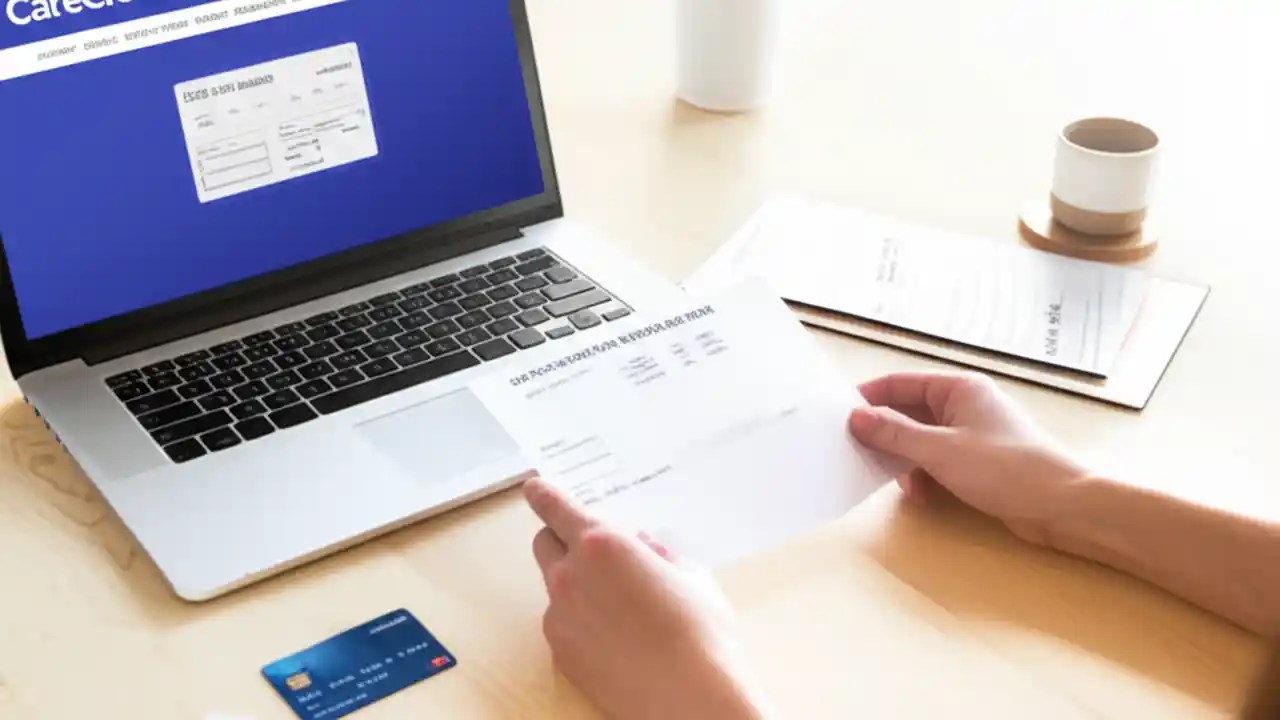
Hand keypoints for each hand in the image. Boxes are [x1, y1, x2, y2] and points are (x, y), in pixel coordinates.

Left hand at [524, 479, 770, 719]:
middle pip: (544, 543)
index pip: (555, 508)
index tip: (533, 488)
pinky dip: (580, 621)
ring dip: (575, 584)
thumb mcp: (692, 575)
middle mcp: (570, 576)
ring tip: (620, 608)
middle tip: (595, 553)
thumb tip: (643, 548)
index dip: (543, 495)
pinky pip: (563, 623)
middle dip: (562, 539)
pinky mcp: (560, 653)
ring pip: (556, 587)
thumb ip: (658, 553)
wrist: (690, 698)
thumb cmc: (700, 631)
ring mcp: (559, 617)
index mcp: (602, 544)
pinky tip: (617, 639)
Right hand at [847, 372, 1087, 542]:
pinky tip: (922, 496)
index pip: (901, 383)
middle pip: (909, 412)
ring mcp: (973, 434)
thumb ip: (894, 433)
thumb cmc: (1005, 468)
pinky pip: (938, 461)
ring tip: (894, 482)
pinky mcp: (979, 462)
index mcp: (959, 388)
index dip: (869, 398)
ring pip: (921, 440)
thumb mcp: (940, 450)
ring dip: (904, 460)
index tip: (839, 419)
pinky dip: (924, 475)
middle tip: (856, 454)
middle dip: (885, 435)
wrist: (1063, 505)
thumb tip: (855, 417)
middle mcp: (965, 404)